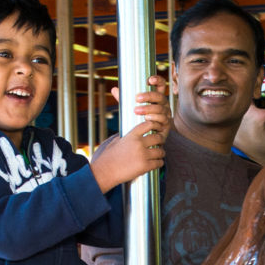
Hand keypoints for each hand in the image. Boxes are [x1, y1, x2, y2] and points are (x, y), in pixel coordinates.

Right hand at [89, 77, 170, 191]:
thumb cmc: (108, 155)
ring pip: (161, 149)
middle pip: (159, 136)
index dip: (153, 125)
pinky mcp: (145, 168)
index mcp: (130, 134)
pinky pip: (160, 162)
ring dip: (159, 152)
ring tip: (150, 155)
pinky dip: (157, 163)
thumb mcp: (116, 138)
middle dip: (158, 140)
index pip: (150, 123)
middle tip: (153, 143)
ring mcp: (143, 156)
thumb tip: (115, 90)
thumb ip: (125, 124)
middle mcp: (138, 143)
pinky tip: (149, 164)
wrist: (102, 174)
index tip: (151, 129)